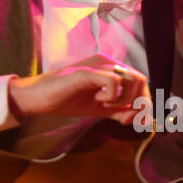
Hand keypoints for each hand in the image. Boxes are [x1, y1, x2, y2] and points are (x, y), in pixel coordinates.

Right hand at [7, 54, 150, 125]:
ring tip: (106, 107)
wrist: (39, 98)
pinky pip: (114, 82)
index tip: (130, 120)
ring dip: (124, 101)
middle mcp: (107, 62)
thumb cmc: (66, 100)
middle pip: (141, 80)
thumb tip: (143, 119)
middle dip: (138, 104)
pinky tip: (97, 101)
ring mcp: (98, 65)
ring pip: (131, 79)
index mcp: (110, 68)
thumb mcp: (99, 108)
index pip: (140, 82)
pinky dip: (111, 97)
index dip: (142, 103)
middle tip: (122, 118)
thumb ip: (119, 111)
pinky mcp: (88, 72)